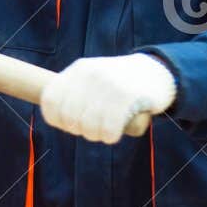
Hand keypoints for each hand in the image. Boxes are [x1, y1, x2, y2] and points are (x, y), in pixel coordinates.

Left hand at [39, 53, 176, 144]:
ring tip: (105, 131)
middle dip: (78, 130)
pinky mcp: (128, 96)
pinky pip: (108, 129)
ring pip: (87, 125)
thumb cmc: (120, 83)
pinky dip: (109, 137)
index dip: (56, 120)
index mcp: (78, 70)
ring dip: (95, 135)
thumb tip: (57, 118)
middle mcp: (90, 74)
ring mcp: (108, 84)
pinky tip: (114, 134)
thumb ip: (74, 93)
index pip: (50, 100)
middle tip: (93, 128)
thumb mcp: (93, 78)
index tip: (70, 124)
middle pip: (68, 116)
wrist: (157, 72)